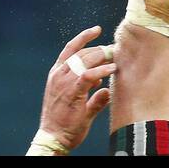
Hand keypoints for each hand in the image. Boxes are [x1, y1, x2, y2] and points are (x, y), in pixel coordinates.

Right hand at [37, 25, 115, 151]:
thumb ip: (93, 96)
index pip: (70, 49)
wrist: (54, 138)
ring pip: (84, 60)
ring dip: (101, 56)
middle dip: (99, 49)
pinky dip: (101, 70)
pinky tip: (111, 69)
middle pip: (81, 53)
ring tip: (115, 56)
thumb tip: (106, 89)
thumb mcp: (79, 106)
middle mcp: (58, 74)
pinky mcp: (71, 92)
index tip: (97, 30)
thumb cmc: (64, 123)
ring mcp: (63, 82)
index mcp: (57, 73)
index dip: (83, 37)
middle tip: (114, 50)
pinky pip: (88, 75)